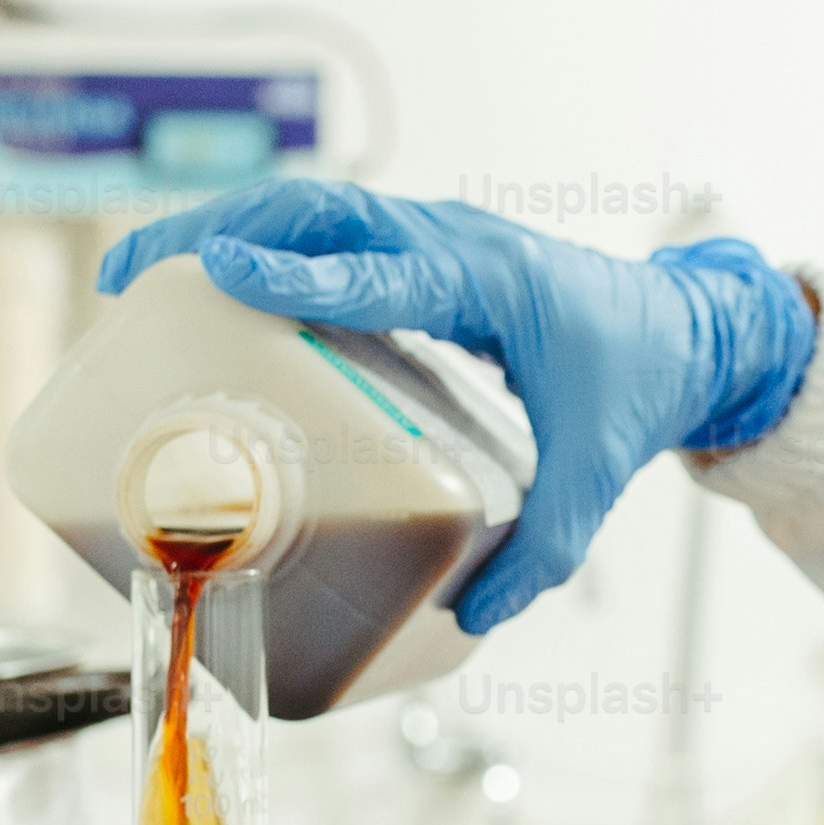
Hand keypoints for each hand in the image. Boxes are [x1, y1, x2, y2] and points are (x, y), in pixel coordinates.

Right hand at [96, 183, 812, 632]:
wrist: (685, 327)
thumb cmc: (639, 385)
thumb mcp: (596, 476)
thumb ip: (544, 552)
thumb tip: (471, 614)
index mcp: (495, 285)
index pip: (388, 273)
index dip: (309, 277)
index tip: (229, 274)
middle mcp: (455, 243)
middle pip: (322, 215)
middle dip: (223, 234)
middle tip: (138, 280)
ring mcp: (435, 234)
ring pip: (315, 210)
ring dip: (228, 229)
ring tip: (143, 276)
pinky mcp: (421, 247)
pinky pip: (330, 230)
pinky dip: (264, 245)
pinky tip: (211, 285)